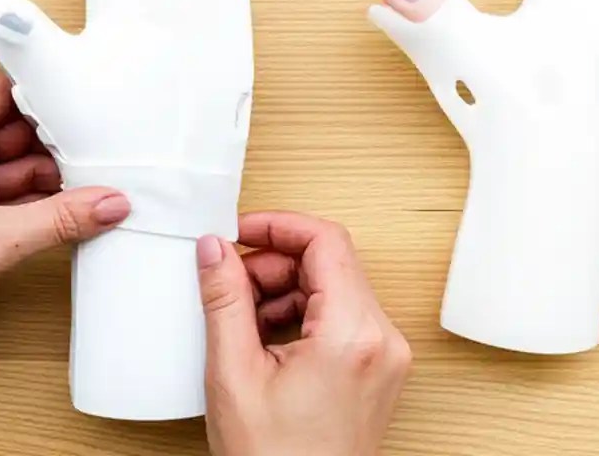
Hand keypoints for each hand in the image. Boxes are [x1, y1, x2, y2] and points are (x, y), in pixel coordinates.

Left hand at [0, 70, 130, 454]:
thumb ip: (58, 219)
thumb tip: (104, 203)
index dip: (43, 91)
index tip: (84, 100)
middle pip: (10, 128)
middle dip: (54, 140)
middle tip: (100, 147)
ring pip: (9, 165)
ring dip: (46, 175)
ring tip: (90, 183)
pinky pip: (1, 196)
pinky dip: (32, 203)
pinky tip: (64, 211)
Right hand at [196, 212, 410, 455]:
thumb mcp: (233, 373)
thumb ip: (223, 299)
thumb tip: (214, 248)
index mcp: (351, 334)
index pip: (325, 240)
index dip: (277, 225)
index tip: (239, 231)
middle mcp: (381, 339)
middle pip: (330, 262)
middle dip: (273, 263)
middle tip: (228, 281)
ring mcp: (385, 356)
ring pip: (334, 287)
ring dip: (284, 289)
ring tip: (240, 318)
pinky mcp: (378, 370)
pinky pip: (340, 317)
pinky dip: (300, 314)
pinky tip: (263, 339)